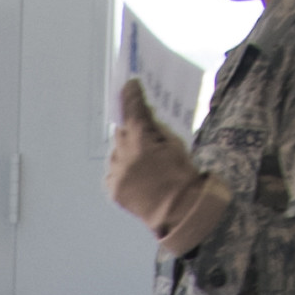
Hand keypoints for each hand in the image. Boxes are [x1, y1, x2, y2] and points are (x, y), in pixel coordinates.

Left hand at [106, 80, 227, 250]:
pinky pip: (114, 171)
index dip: (131, 94)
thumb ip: (157, 127)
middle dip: (130, 128)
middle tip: (140, 130)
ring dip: (125, 151)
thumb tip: (145, 115)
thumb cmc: (181, 174)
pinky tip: (137, 175)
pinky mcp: (112, 189)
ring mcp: (116, 172)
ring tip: (142, 160)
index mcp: (141, 139)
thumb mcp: (175, 143)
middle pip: (121, 130)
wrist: (178, 211)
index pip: (132, 108)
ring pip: (116, 152)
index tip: (129, 84)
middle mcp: (124, 153)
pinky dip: (122, 170)